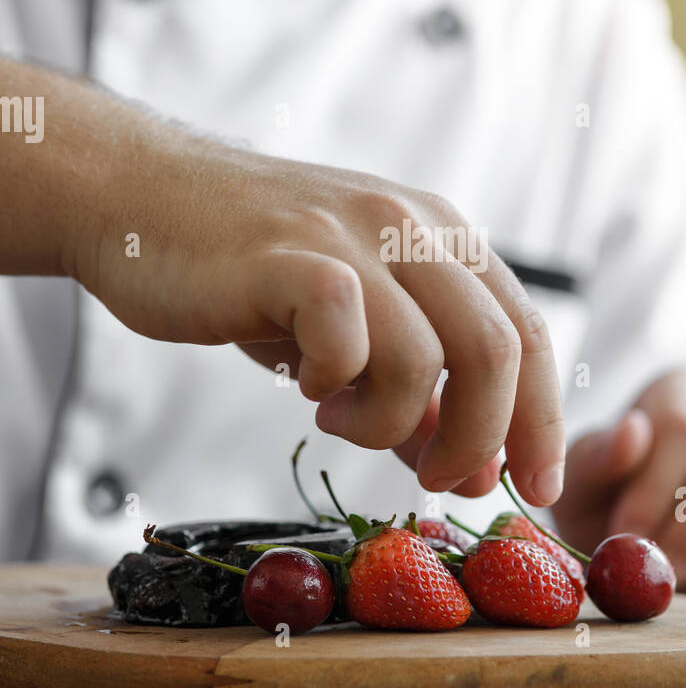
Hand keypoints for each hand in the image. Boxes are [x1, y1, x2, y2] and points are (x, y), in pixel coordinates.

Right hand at [73, 110, 563, 506]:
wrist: (141, 199)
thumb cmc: (250, 269)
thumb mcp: (353, 323)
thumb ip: (414, 388)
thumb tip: (469, 466)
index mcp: (442, 235)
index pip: (528, 332)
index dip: (543, 419)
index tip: (537, 488)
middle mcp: (411, 225)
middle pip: (498, 349)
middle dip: (480, 439)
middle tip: (437, 478)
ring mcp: (352, 235)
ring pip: (426, 358)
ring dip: (387, 421)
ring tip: (338, 415)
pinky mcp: (292, 259)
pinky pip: (347, 343)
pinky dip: (333, 385)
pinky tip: (303, 382)